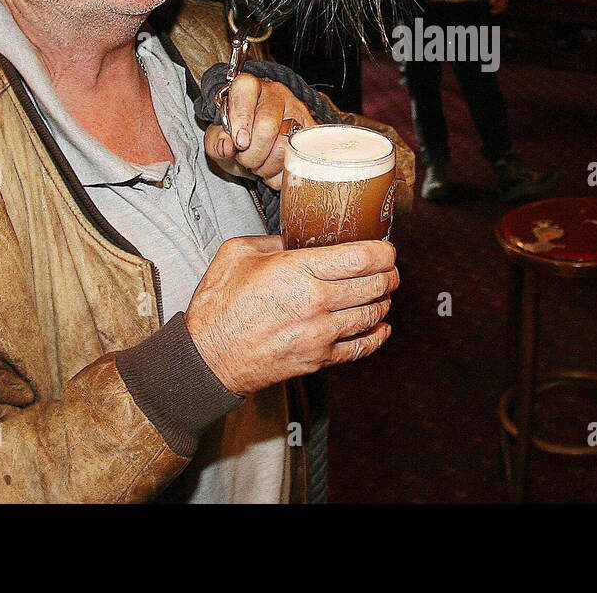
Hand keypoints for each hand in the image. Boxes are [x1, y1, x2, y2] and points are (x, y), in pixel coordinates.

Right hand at [186, 236, 397, 394]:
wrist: (207, 358)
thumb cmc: (218, 306)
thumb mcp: (238, 254)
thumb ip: (273, 240)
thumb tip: (295, 237)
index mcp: (297, 270)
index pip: (360, 258)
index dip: (383, 251)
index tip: (386, 249)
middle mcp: (314, 302)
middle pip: (373, 284)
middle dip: (389, 274)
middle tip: (389, 269)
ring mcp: (319, 333)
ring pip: (372, 314)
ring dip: (383, 301)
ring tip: (383, 292)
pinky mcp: (318, 359)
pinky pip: (360, 348)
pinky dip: (376, 336)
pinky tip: (380, 327)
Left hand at [203, 73, 313, 188]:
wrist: (259, 144)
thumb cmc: (237, 137)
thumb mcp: (218, 139)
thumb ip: (215, 141)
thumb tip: (226, 146)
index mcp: (248, 88)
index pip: (245, 90)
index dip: (241, 118)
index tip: (238, 142)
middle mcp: (275, 94)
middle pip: (267, 126)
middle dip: (252, 153)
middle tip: (245, 159)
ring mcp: (297, 111)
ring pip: (285, 145)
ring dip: (267, 166)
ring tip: (259, 163)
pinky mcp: (311, 131)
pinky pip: (300, 158)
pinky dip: (283, 173)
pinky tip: (273, 169)